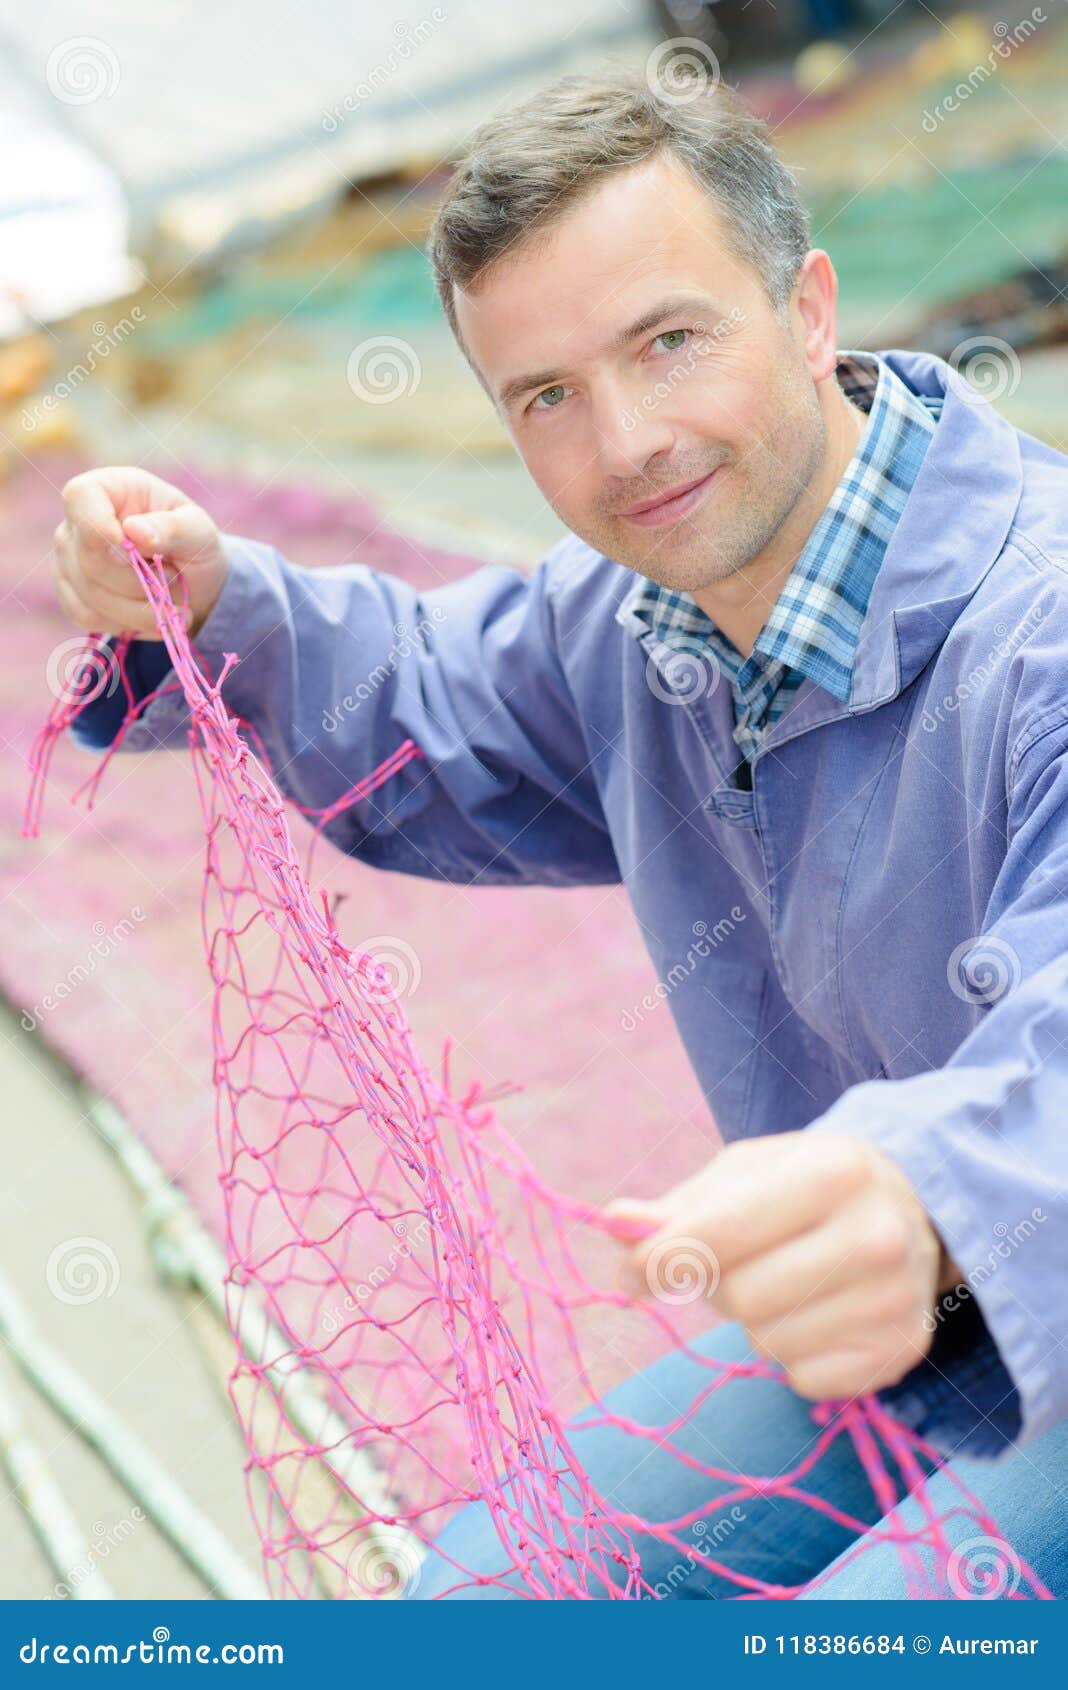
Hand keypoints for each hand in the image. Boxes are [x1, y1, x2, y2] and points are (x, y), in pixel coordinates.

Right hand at [53, 467, 228, 640]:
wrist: (191, 578)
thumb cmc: (193, 543)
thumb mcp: (198, 531)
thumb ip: (172, 528)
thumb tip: (134, 530)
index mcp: (107, 489)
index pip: (80, 498)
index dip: (100, 529)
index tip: (131, 553)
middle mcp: (77, 522)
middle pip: (91, 561)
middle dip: (140, 583)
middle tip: (176, 584)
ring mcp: (68, 559)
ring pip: (91, 597)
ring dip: (140, 610)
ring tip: (172, 604)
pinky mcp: (71, 595)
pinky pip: (90, 617)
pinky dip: (127, 624)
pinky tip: (151, 617)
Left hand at [602, 1132, 958, 1401]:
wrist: (909, 1207)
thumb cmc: (805, 1184)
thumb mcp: (745, 1174)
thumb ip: (678, 1206)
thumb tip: (614, 1226)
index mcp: (832, 1172)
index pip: (722, 1233)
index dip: (664, 1256)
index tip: (636, 1268)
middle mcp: (876, 1236)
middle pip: (742, 1298)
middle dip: (721, 1285)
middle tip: (744, 1261)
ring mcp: (895, 1299)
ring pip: (770, 1342)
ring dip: (757, 1321)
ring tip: (790, 1281)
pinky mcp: (901, 1350)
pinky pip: (804, 1379)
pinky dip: (795, 1355)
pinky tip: (821, 1314)